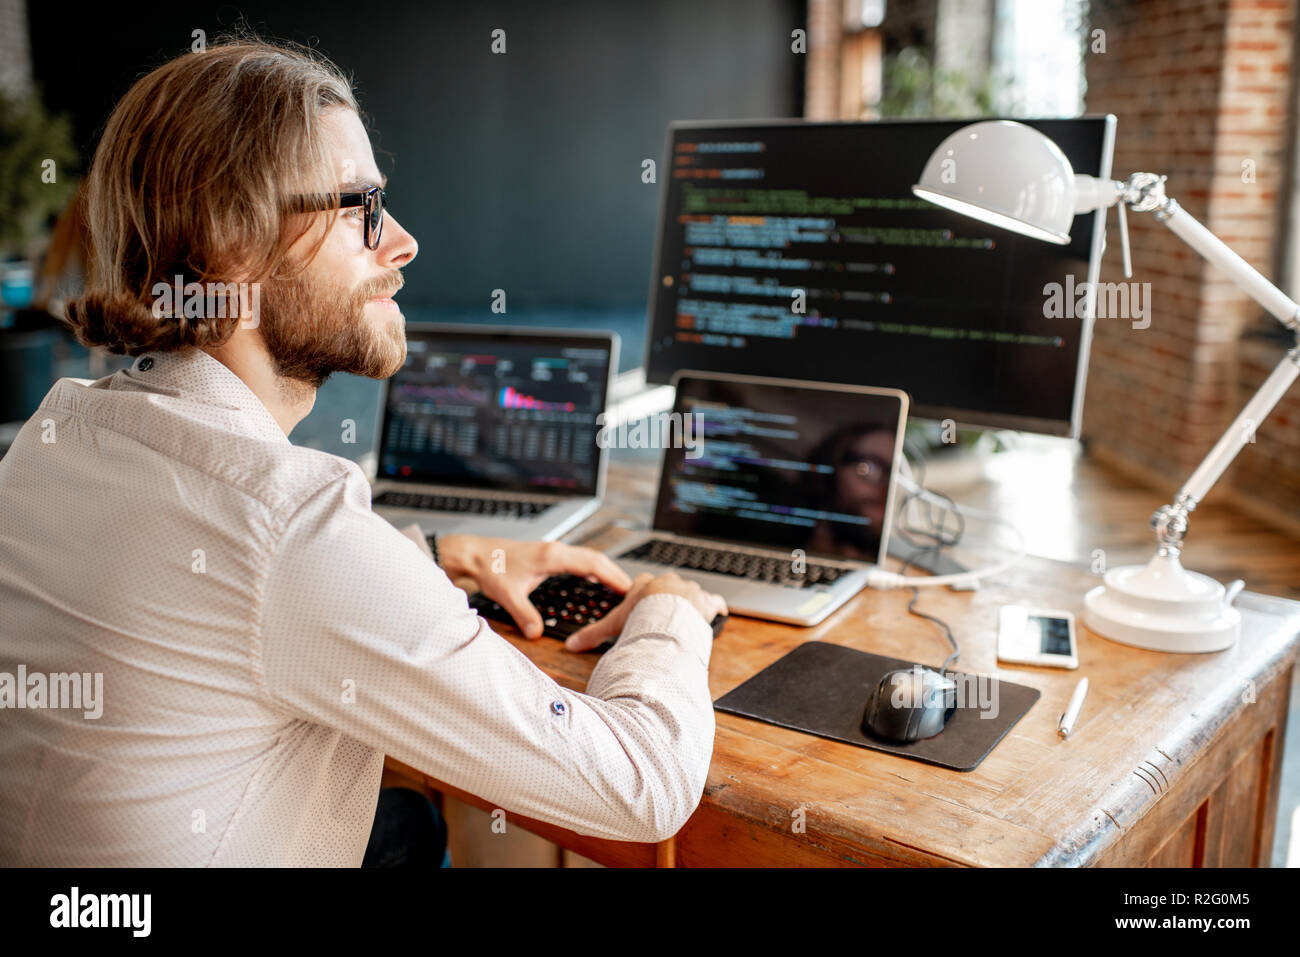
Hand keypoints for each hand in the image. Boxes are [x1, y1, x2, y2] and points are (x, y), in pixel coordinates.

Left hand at [438, 535, 631, 639]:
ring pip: (588, 557)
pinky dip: (591, 569)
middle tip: (631, 590)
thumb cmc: (491, 567)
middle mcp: (556, 550)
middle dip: (615, 574)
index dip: (612, 577)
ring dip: (604, 571)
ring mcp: (553, 550)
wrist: (475, 554)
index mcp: (552, 556)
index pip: (592, 565)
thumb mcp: (509, 595)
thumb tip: (537, 634)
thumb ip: (525, 615)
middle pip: (596, 559)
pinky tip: (592, 581)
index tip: (627, 589)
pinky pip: (578, 560)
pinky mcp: (548, 554)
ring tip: (618, 587)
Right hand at [564, 572, 726, 652]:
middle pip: (667, 587)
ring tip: (684, 621)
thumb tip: (571, 645)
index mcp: (645, 584)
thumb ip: (592, 635)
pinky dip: (715, 608)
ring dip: (688, 605)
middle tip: (663, 616)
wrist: (667, 617)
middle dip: (667, 598)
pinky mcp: (705, 600)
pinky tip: (716, 615)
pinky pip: (714, 602)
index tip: (643, 607)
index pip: (642, 585)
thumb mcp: (613, 626)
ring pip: (689, 593)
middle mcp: (667, 582)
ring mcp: (688, 589)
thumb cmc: (640, 618)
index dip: (643, 596)